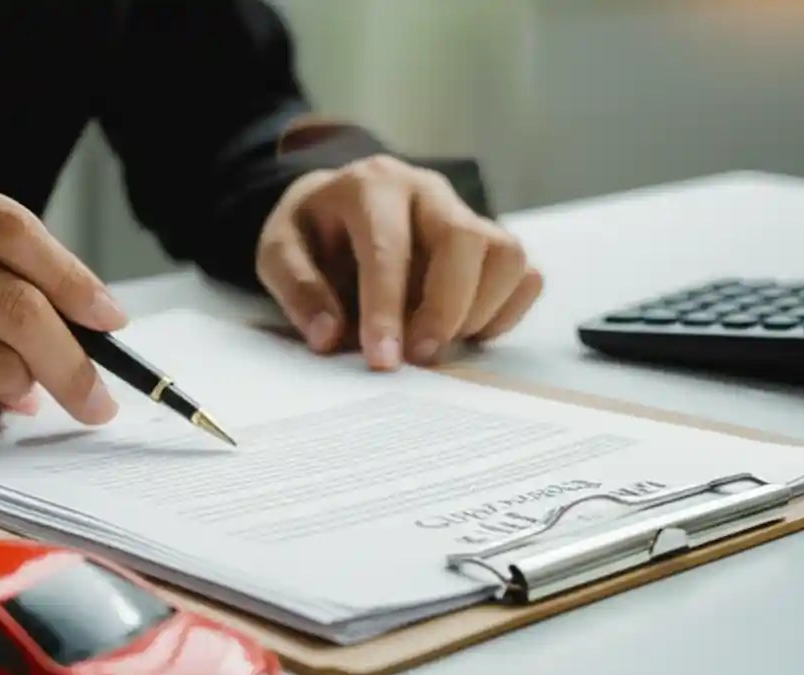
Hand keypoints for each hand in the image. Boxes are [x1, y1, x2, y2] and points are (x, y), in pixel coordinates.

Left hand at [256, 154, 542, 368]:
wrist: (337, 205)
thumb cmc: (312, 232)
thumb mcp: (279, 251)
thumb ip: (298, 290)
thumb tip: (329, 337)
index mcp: (371, 186)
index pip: (389, 246)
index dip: (387, 308)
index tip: (383, 360)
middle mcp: (428, 191)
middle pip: (465, 239)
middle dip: (445, 309)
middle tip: (418, 358)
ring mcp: (466, 213)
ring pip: (506, 254)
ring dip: (479, 311)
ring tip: (438, 343)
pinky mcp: (490, 242)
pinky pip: (524, 276)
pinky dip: (504, 313)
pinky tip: (465, 332)